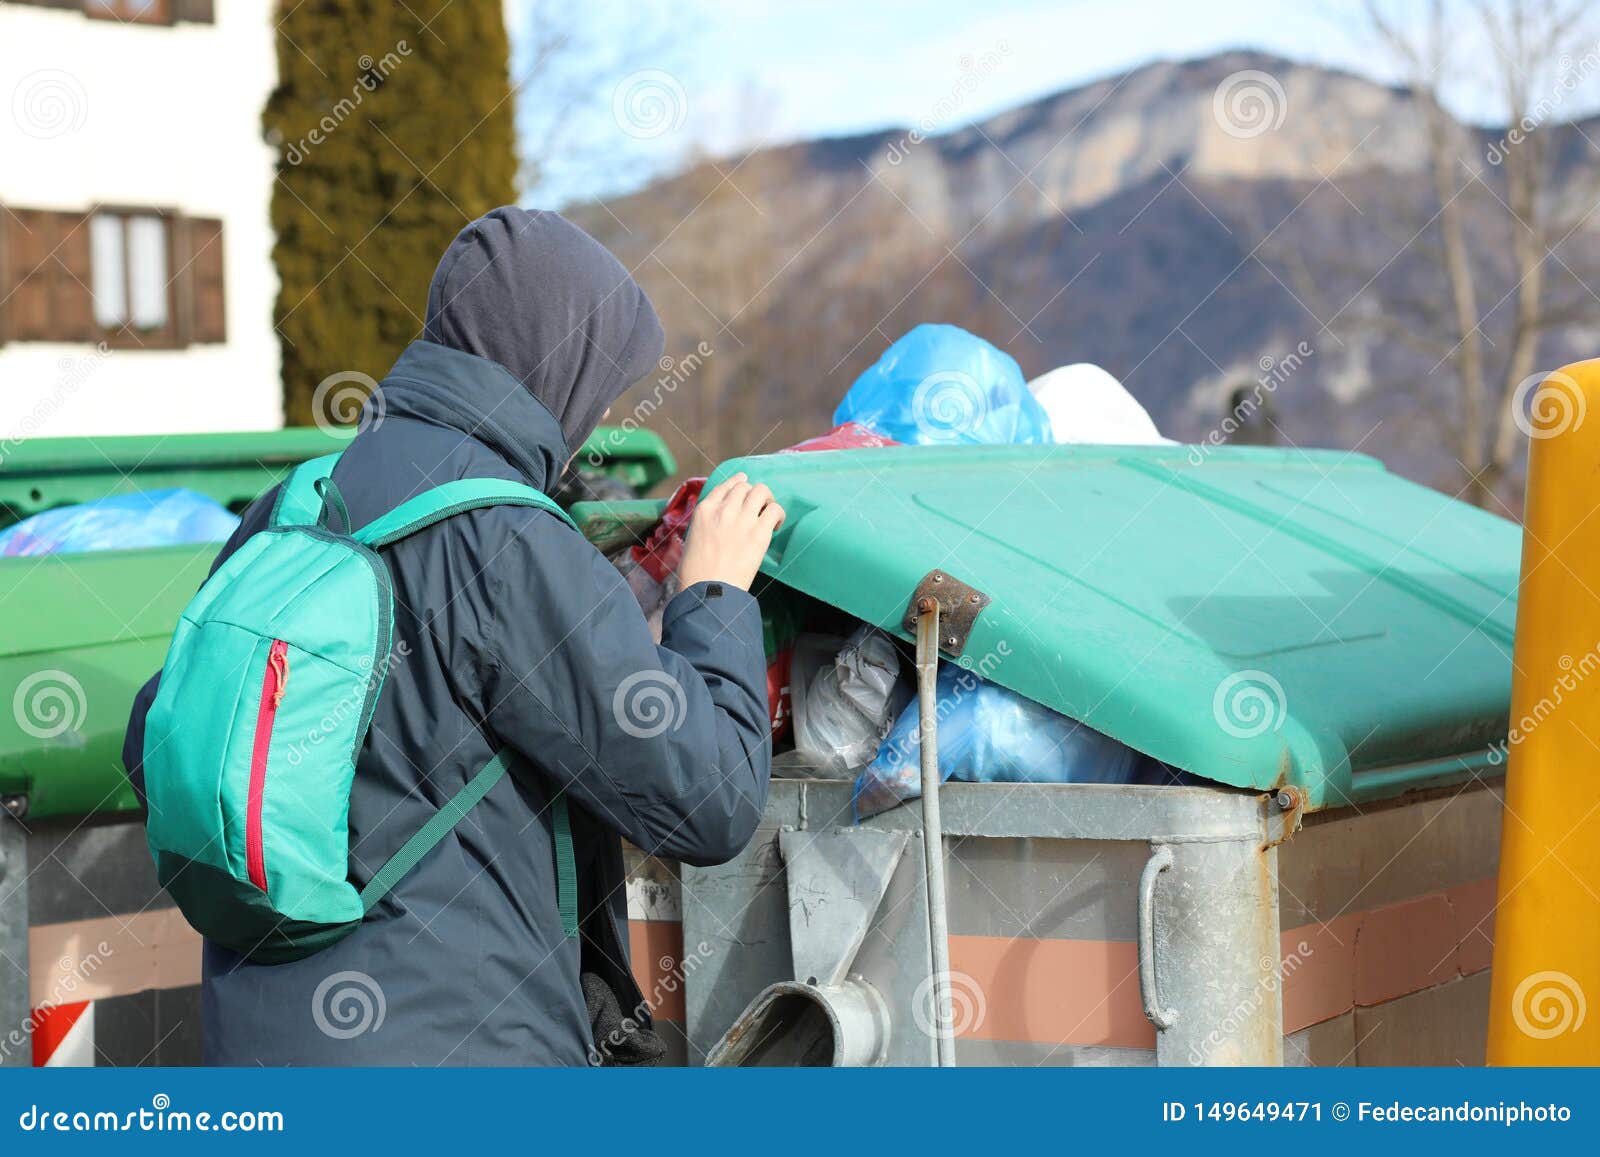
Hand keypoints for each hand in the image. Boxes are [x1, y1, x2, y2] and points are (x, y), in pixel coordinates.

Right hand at [677, 473, 784, 591]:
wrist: (707, 590)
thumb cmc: (695, 574)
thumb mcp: (693, 540)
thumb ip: (706, 526)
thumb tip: (718, 527)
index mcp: (704, 511)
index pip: (724, 486)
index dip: (737, 484)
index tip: (744, 485)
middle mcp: (723, 510)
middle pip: (744, 486)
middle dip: (752, 494)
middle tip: (758, 507)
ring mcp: (742, 519)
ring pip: (761, 491)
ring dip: (767, 499)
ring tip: (768, 513)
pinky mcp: (759, 533)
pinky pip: (775, 510)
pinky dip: (778, 514)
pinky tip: (776, 526)